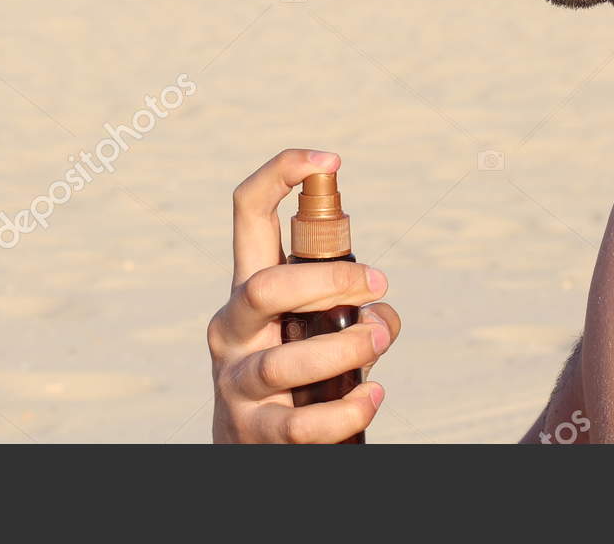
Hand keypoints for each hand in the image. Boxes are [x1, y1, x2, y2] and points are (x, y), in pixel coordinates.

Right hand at [208, 149, 397, 442]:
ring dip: (347, 347)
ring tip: (380, 338)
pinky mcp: (254, 434)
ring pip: (285, 361)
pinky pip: (302, 424)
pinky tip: (373, 395)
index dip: (281, 173)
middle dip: (330, 280)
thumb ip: (346, 306)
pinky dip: (347, 409)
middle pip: (264, 286)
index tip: (330, 159)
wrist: (250, 452)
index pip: (248, 213)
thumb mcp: (309, 327)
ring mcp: (236, 384)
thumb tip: (381, 310)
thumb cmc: (292, 376)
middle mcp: (232, 329)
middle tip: (378, 285)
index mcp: (246, 289)